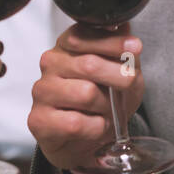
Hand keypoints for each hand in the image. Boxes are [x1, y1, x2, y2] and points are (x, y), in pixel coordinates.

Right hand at [28, 24, 144, 170]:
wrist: (89, 138)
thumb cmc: (104, 99)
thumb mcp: (121, 71)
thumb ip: (123, 52)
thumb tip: (128, 35)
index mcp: (67, 44)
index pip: (86, 35)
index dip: (113, 42)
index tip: (135, 48)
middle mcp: (51, 63)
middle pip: (89, 65)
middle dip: (118, 77)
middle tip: (127, 85)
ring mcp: (42, 90)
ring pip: (85, 94)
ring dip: (106, 106)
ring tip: (108, 111)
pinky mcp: (39, 119)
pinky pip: (75, 123)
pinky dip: (95, 127)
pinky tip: (95, 125)